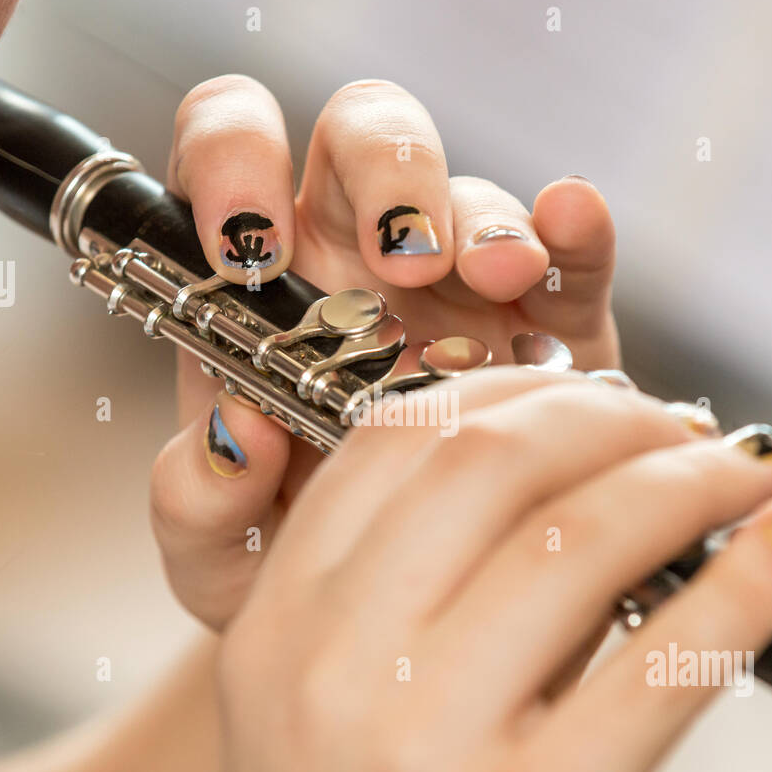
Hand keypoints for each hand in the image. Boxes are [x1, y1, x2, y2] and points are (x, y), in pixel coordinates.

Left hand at [150, 76, 620, 628]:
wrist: (413, 636)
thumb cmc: (301, 577)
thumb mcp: (222, 560)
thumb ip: (194, 503)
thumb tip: (235, 430)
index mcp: (262, 295)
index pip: (230, 152)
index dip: (233, 157)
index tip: (247, 245)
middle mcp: (358, 267)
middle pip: (363, 136)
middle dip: (384, 171)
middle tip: (396, 262)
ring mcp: (458, 288)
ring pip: (470, 191)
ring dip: (482, 219)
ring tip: (492, 282)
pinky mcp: (549, 324)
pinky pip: (572, 249)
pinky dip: (576, 227)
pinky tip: (568, 227)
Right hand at [214, 369, 771, 771]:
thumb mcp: (326, 698)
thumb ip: (400, 580)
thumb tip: (554, 452)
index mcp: (276, 625)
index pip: (393, 441)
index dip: (510, 389)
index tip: (583, 388)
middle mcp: (335, 671)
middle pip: (490, 463)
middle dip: (611, 416)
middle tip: (681, 423)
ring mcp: (425, 744)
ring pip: (583, 540)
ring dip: (693, 480)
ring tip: (747, 473)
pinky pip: (662, 663)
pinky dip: (742, 591)